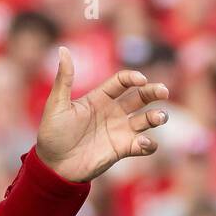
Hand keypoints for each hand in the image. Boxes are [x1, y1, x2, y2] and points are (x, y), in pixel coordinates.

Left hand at [34, 47, 170, 181]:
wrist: (53, 166)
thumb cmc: (52, 133)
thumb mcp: (56, 104)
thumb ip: (64, 78)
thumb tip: (62, 49)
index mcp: (99, 98)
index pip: (122, 82)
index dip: (133, 78)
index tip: (140, 80)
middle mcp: (113, 112)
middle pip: (140, 97)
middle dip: (154, 92)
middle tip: (163, 91)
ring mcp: (119, 131)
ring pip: (147, 120)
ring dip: (157, 117)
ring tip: (159, 117)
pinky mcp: (122, 149)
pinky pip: (144, 145)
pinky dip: (149, 144)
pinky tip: (142, 143)